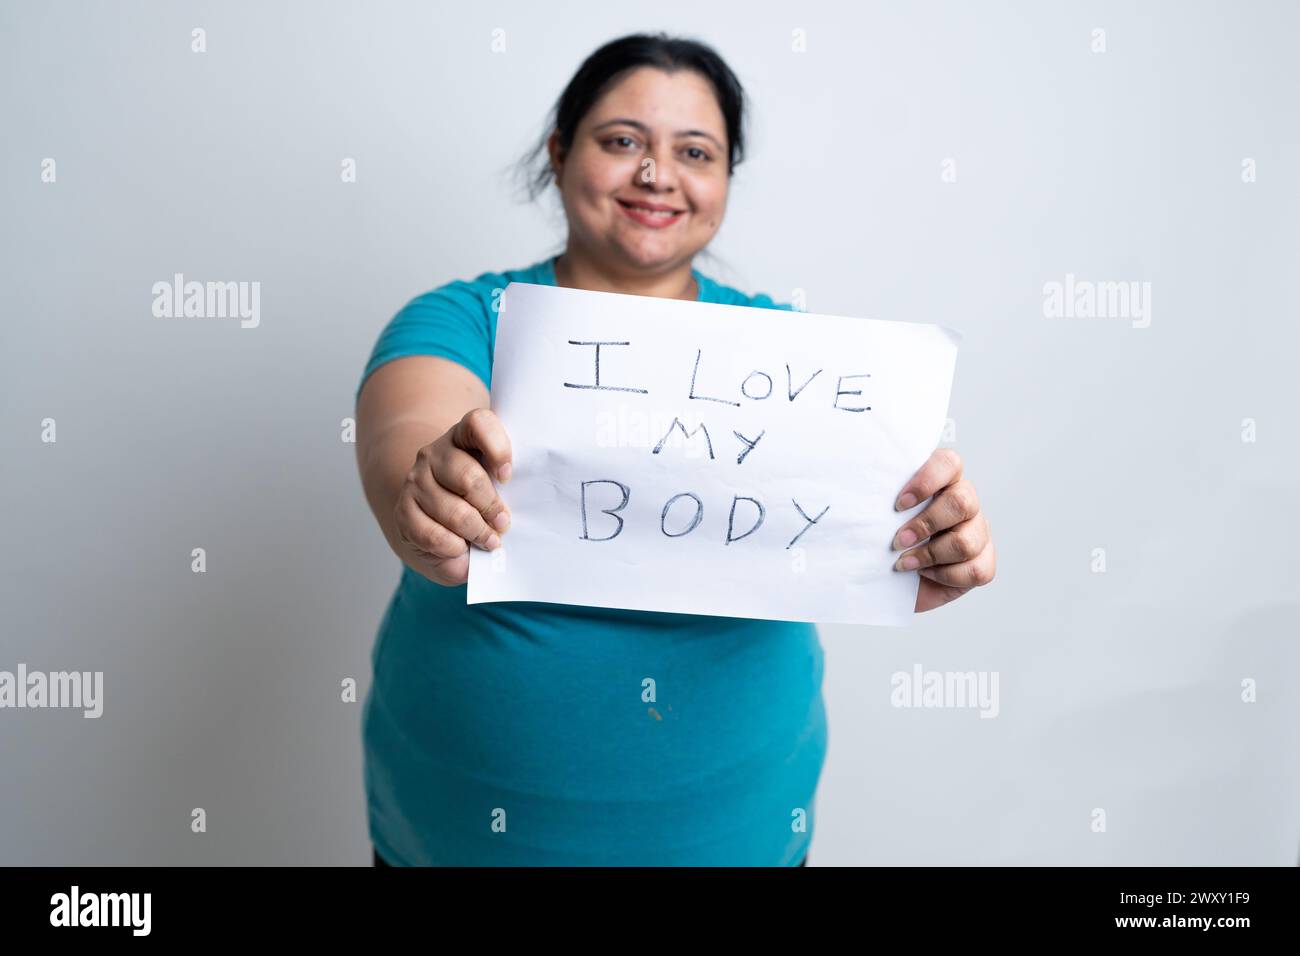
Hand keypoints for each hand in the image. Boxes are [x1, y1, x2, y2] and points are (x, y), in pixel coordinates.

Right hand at [393, 408, 512, 585]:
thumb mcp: (496, 487)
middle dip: (491, 506)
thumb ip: (506, 488)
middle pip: (468, 476)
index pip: (478, 423)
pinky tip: (461, 547)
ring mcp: (416, 481)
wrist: (440, 521)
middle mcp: (435, 454)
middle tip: (502, 523)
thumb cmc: (478, 501)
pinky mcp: (403, 511)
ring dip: (476, 532)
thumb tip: (508, 518)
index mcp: (463, 436)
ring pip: (453, 511)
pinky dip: (453, 547)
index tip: (507, 476)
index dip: (497, 448)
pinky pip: (433, 534)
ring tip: (489, 540)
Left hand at [891, 448, 994, 612]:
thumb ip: (878, 498)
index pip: (949, 463)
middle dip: (925, 525)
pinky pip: (975, 570)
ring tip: (904, 562)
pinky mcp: (983, 561)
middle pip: (961, 502)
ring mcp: (978, 531)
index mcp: (942, 480)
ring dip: (930, 555)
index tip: (898, 504)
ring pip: (966, 541)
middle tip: (898, 540)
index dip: (926, 481)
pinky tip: (926, 573)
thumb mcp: (877, 515)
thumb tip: (861, 492)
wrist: (888, 581)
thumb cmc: (883, 541)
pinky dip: (945, 575)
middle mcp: (964, 502)